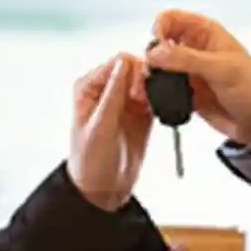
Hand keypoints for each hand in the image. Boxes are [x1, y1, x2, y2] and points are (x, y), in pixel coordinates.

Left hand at [69, 54, 153, 210]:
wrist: (103, 189)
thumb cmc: (90, 160)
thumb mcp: (100, 126)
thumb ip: (113, 93)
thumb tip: (124, 62)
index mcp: (89, 87)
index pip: (118, 62)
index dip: (133, 71)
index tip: (138, 91)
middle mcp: (107, 90)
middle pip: (136, 68)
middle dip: (145, 80)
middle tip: (144, 101)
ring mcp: (125, 101)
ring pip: (148, 81)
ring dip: (154, 90)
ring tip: (149, 109)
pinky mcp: (141, 113)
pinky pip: (156, 96)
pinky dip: (160, 101)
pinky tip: (157, 112)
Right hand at [141, 9, 250, 146]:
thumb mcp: (222, 69)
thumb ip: (187, 59)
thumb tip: (156, 52)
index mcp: (206, 33)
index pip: (172, 19)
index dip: (160, 29)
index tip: (157, 48)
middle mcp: (195, 49)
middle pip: (160, 44)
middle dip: (150, 57)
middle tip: (150, 74)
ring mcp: (190, 72)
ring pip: (159, 68)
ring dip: (149, 78)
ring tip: (145, 91)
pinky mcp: (187, 92)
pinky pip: (164, 89)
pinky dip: (155, 95)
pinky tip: (154, 102)